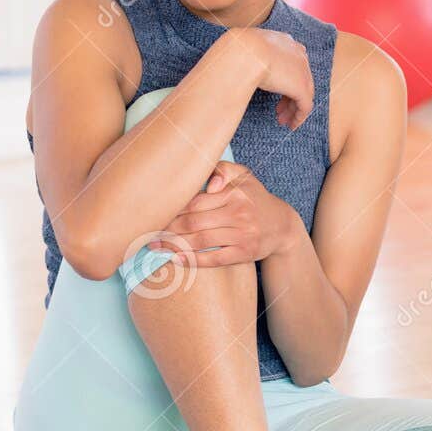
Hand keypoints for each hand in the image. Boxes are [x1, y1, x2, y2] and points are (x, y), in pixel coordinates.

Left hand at [147, 160, 298, 266]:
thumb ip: (223, 170)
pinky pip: (214, 258)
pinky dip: (193, 260)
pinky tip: (176, 259)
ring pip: (200, 241)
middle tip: (149, 233)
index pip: (195, 201)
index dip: (173, 209)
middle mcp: (239, 213)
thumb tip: (210, 184)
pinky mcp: (244, 253)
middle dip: (168, 229)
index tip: (155, 213)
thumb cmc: (254, 197)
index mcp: (235, 192)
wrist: (282, 225)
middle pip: (193, 222)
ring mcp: (243, 234)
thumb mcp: (244, 176)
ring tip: (157, 246)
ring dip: (174, 245)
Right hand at [231, 27, 313, 130]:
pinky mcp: (302, 88)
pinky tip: (291, 125)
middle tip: (280, 110)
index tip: (278, 91)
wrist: (245, 52)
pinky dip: (299, 117)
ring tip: (282, 120)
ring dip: (293, 109)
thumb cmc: (239, 50)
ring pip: (304, 95)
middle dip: (290, 97)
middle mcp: (298, 55)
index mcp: (286, 43)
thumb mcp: (246, 49)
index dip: (286, 80)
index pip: (293, 64)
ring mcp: (302, 72)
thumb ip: (251, 57)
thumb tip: (240, 66)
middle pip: (300, 80)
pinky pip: (305, 107)